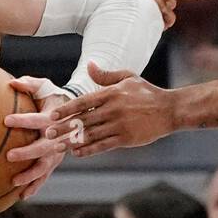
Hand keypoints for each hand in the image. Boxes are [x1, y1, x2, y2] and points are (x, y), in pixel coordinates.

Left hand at [2, 76, 69, 199]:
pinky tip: (22, 196)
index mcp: (55, 118)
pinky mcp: (55, 161)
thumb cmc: (54, 97)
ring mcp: (58, 152)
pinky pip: (45, 175)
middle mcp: (59, 137)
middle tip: (9, 156)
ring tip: (14, 182)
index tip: (6, 120)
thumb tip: (11, 83)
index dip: (23, 120)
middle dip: (27, 153)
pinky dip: (35, 186)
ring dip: (31, 175)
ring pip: (45, 167)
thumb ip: (29, 84)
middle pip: (43, 148)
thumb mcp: (45, 86)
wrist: (76, 113)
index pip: (37, 120)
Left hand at [46, 61, 175, 156]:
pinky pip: (103, 145)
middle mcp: (113, 110)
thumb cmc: (147, 92)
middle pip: (83, 121)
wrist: (170, 110)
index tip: (52, 116)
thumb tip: (88, 65)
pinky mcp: (126, 139)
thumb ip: (105, 75)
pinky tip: (76, 152)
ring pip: (90, 135)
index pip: (83, 102)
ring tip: (57, 147)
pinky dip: (88, 150)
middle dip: (63, 128)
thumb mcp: (127, 78)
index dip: (66, 109)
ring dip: (71, 142)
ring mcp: (119, 125)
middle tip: (47, 134)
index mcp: (111, 94)